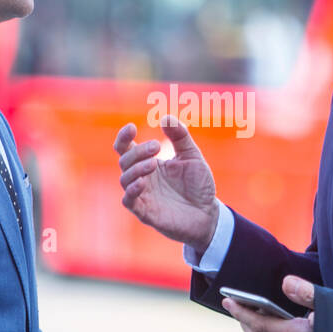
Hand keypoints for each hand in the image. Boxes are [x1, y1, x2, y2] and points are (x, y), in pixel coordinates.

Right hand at [114, 115, 220, 251]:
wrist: (209, 214)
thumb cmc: (198, 185)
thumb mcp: (192, 156)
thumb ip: (180, 137)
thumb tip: (165, 117)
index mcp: (148, 163)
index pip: (126, 148)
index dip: (123, 137)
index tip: (132, 127)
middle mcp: (142, 178)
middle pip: (125, 160)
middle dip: (138, 151)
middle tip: (157, 147)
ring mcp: (142, 195)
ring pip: (125, 179)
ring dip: (136, 168)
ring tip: (153, 163)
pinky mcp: (146, 213)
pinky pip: (129, 201)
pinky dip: (132, 190)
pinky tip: (142, 182)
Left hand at [223, 275, 315, 331]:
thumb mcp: (332, 302)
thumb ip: (307, 292)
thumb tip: (285, 282)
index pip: (260, 324)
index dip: (241, 312)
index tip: (228, 300)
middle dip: (243, 319)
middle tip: (235, 304)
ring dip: (252, 329)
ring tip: (247, 313)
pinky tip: (264, 327)